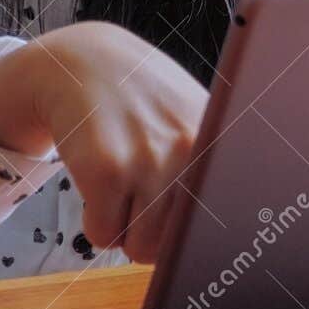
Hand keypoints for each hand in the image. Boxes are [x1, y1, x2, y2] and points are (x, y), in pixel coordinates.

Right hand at [0, 20, 209, 262]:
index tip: (196, 236)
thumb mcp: (193, 121)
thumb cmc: (140, 102)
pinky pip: (103, 235)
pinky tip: (98, 178)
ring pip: (139, 246)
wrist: (82, 62)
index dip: (204, 235)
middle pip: (177, 242)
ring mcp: (149, 159)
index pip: (225, 217)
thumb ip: (208, 172)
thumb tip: (215, 240)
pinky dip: (95, 220)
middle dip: (154, 229)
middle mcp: (191, 148)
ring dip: (124, 225)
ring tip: (121, 179)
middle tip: (141, 188)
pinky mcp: (106, 169)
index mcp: (219, 139)